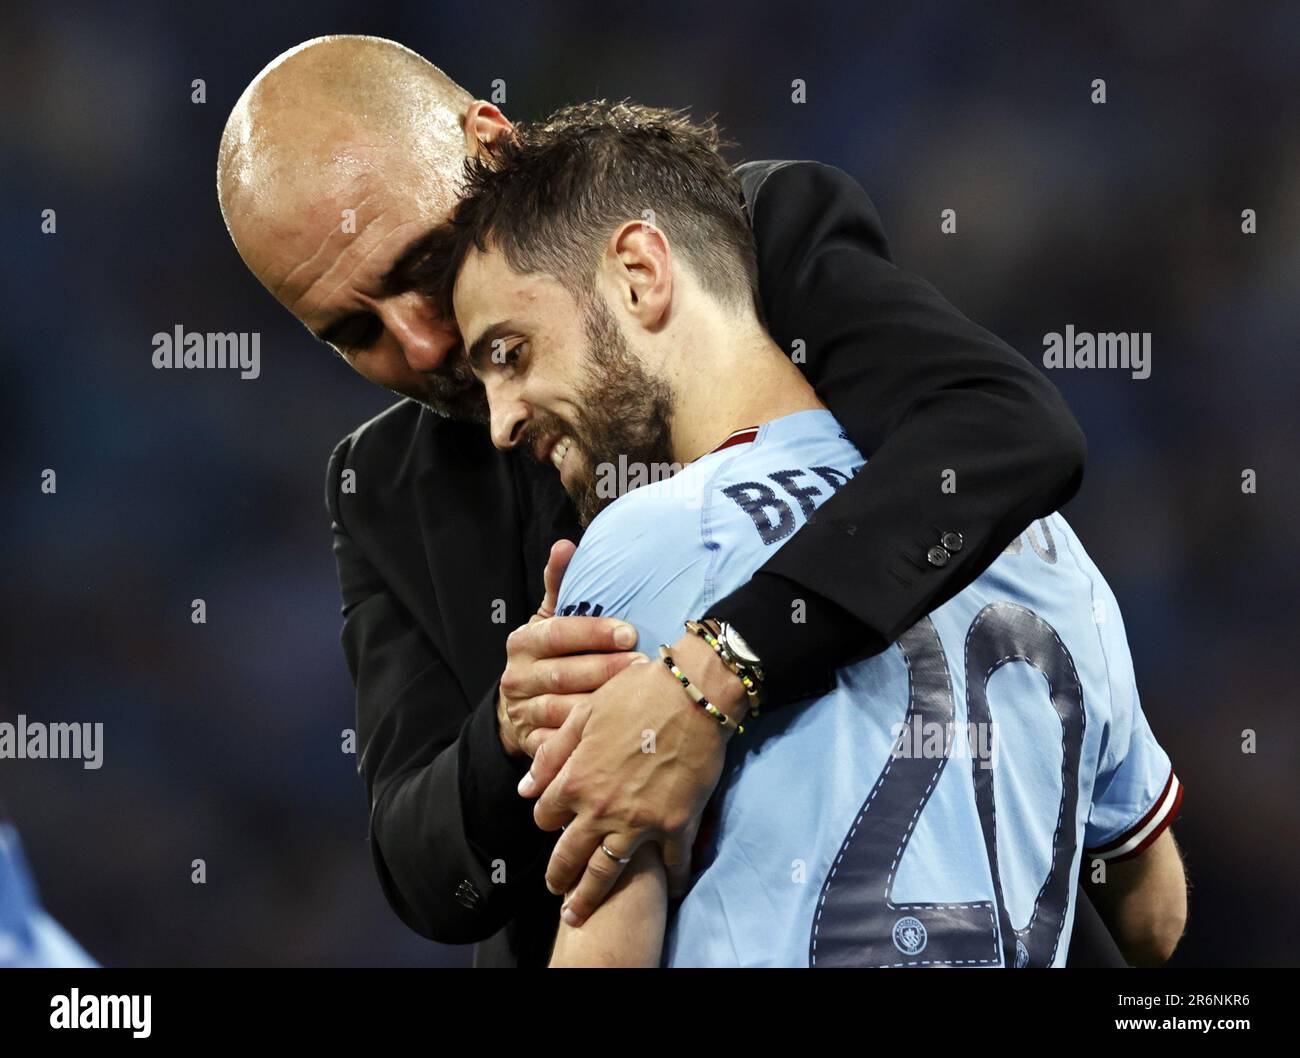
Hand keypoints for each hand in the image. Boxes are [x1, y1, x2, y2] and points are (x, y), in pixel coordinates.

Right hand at [496, 540, 646, 758]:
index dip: (593, 632)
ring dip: (602, 706)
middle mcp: (516, 677)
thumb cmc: (549, 655)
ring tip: (639, 698)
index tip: (630, 631)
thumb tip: (565, 545)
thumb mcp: (550, 619)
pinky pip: (560, 745)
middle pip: (564, 674)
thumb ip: (560, 585)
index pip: (557, 633)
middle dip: (606, 670)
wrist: (519, 708)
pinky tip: (617, 733)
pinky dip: (586, 740)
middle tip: (645, 666)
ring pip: (563, 711)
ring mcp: (522, 714)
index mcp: (522, 642)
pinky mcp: (530, 745)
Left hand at [518, 630, 746, 924]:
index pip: (546, 816)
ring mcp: (640, 822)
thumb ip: (552, 754)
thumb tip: (525, 789)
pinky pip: (670, 865)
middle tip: (558, 892)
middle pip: (570, 856)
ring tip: (581, 912)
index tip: (554, 822)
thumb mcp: (584, 715)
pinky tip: (668, 890)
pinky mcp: (676, 825)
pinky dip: (670, 880)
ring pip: (607, 873)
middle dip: (559, 877)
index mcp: (576, 780)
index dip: (547, 819)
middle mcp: (602, 809)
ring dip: (591, 896)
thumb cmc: (636, 694)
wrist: (692, 694)